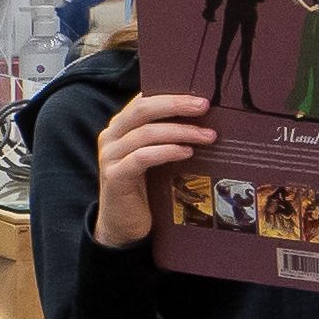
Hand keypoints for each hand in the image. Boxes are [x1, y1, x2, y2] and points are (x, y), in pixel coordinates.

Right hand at [86, 91, 214, 250]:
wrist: (122, 225)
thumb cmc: (144, 188)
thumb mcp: (154, 155)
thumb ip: (166, 137)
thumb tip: (204, 119)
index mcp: (120, 126)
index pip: (144, 99)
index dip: (172, 93)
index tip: (201, 95)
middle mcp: (111, 136)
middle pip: (143, 109)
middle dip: (176, 105)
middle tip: (204, 106)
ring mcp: (110, 156)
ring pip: (146, 133)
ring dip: (180, 131)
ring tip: (207, 136)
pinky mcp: (115, 177)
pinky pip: (142, 157)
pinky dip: (167, 152)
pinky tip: (187, 152)